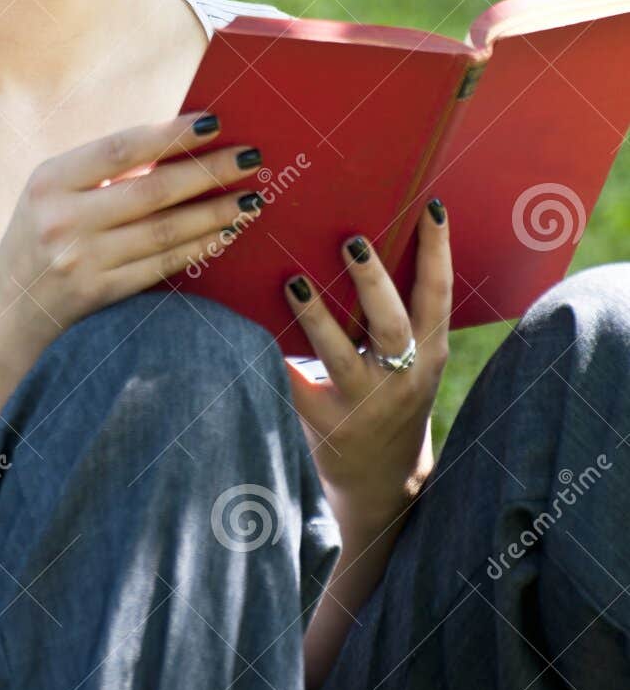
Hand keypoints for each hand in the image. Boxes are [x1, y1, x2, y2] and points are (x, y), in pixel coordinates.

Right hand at [0, 110, 267, 372]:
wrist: (10, 312)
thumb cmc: (43, 236)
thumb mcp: (54, 194)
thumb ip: (103, 171)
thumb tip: (181, 142)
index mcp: (49, 181)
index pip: (121, 149)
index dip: (171, 134)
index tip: (215, 121)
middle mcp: (62, 220)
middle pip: (152, 190)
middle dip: (209, 172)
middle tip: (252, 158)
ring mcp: (81, 261)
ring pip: (164, 231)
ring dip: (215, 213)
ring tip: (251, 198)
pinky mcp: (99, 295)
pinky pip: (162, 265)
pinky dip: (198, 247)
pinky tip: (225, 233)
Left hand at [281, 201, 451, 523]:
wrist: (382, 481)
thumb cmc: (392, 397)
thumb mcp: (413, 361)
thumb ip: (396, 312)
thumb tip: (359, 237)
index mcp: (430, 352)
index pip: (439, 294)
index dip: (438, 250)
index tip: (430, 207)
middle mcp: (402, 377)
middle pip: (391, 324)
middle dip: (371, 282)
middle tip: (351, 241)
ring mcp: (364, 403)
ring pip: (340, 356)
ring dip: (317, 317)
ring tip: (294, 281)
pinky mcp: (324, 423)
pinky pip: (296, 384)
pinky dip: (276, 357)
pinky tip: (249, 327)